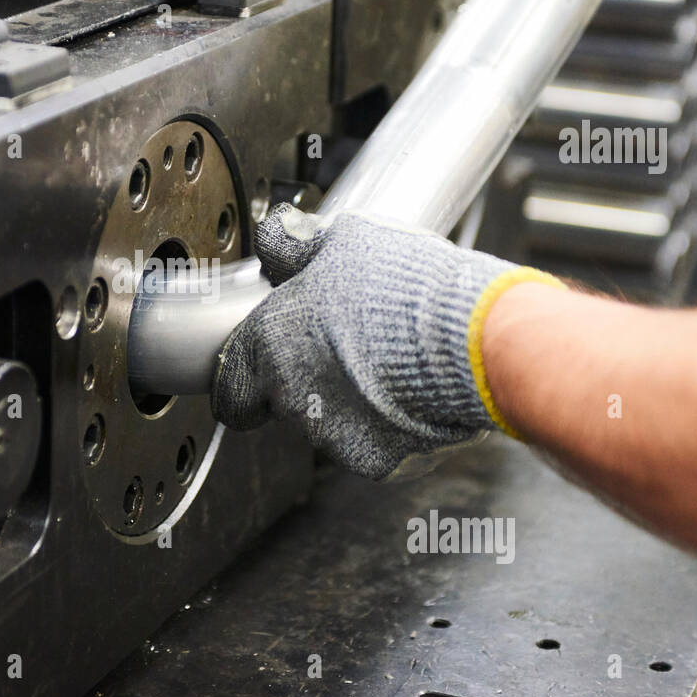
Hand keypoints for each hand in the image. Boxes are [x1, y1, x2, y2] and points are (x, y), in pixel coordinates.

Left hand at [211, 204, 554, 478]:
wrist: (468, 337)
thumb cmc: (406, 285)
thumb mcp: (344, 238)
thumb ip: (296, 247)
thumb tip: (275, 240)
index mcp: (269, 340)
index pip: (228, 381)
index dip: (248, 374)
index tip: (266, 365)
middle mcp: (287, 391)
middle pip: (276, 404)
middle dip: (300, 386)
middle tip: (338, 358)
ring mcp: (326, 431)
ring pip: (322, 425)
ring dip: (345, 403)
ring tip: (386, 365)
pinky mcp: (370, 458)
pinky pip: (369, 445)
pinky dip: (385, 427)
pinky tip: (409, 394)